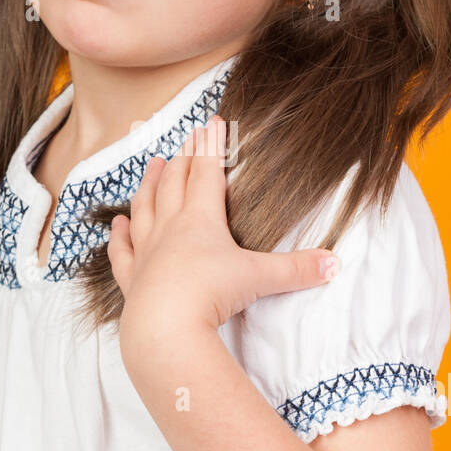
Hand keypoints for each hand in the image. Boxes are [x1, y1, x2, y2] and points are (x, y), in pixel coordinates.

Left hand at [107, 115, 340, 348]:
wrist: (166, 329)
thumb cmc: (212, 295)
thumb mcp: (260, 279)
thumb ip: (297, 270)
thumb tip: (335, 264)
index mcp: (201, 219)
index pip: (208, 172)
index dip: (212, 145)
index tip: (214, 122)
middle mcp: (170, 228)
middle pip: (175, 183)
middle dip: (184, 158)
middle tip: (187, 138)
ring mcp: (147, 251)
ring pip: (145, 208)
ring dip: (149, 184)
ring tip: (152, 165)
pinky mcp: (132, 278)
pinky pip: (122, 250)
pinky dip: (118, 235)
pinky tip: (115, 224)